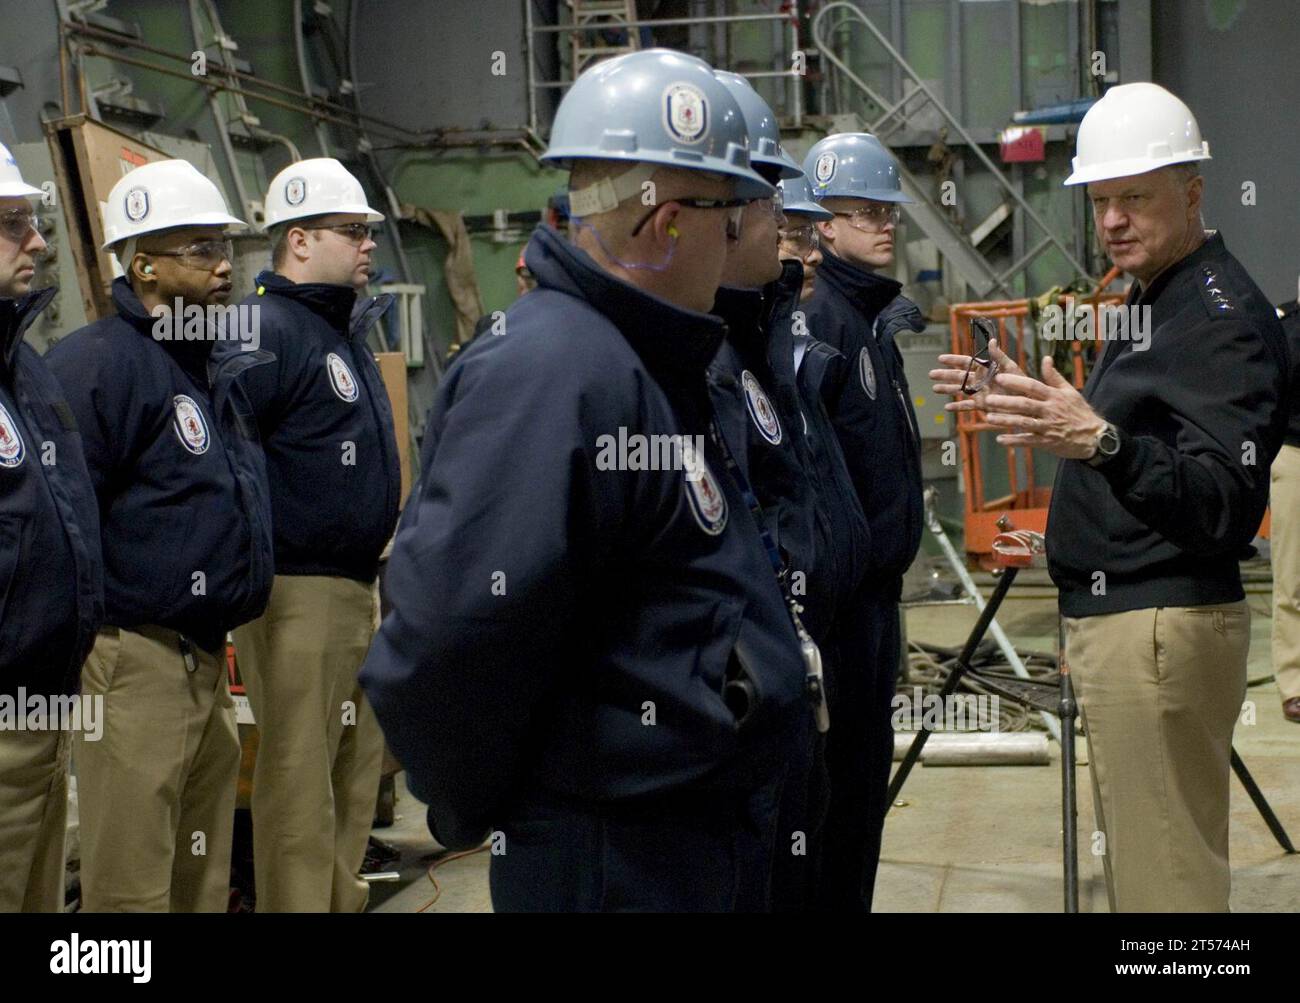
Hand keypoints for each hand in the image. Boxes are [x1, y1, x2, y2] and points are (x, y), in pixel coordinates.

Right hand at [929, 338, 1024, 412]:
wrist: (1028, 402)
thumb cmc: (1021, 383)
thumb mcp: (1010, 367)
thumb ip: (999, 356)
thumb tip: (991, 341)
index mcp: (985, 369)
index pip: (966, 362)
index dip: (953, 360)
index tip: (940, 359)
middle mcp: (980, 380)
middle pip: (958, 376)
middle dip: (944, 375)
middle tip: (931, 374)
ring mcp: (979, 393)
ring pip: (959, 390)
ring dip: (947, 390)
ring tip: (935, 389)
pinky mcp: (982, 405)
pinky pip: (967, 406)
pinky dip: (957, 407)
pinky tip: (947, 408)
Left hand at [979, 357, 1106, 458]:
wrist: (1094, 437)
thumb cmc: (1079, 412)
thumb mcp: (1069, 391)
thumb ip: (1054, 376)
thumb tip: (1046, 358)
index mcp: (1054, 396)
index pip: (1033, 387)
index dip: (1016, 382)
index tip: (999, 378)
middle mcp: (1050, 411)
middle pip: (1025, 405)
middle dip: (1005, 402)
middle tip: (987, 399)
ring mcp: (1048, 427)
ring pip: (1024, 423)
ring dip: (1006, 420)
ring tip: (988, 417)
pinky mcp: (1047, 442)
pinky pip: (1028, 441)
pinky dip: (1014, 440)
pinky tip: (1000, 439)